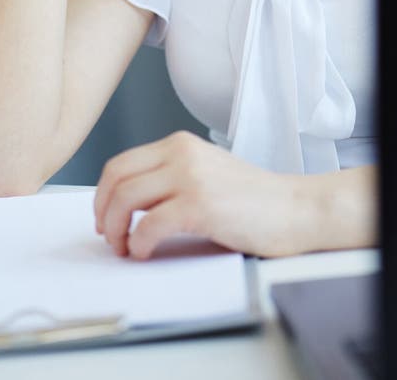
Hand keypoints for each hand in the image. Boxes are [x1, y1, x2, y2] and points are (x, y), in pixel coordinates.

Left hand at [93, 131, 307, 259]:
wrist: (293, 208)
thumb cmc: (252, 199)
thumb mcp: (205, 172)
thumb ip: (170, 178)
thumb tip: (126, 206)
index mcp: (180, 144)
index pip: (121, 163)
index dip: (103, 194)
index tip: (104, 217)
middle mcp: (181, 153)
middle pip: (117, 178)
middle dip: (103, 212)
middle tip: (110, 236)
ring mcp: (190, 177)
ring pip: (125, 199)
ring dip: (117, 230)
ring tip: (126, 248)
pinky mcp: (199, 205)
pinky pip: (148, 225)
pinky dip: (139, 243)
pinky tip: (145, 252)